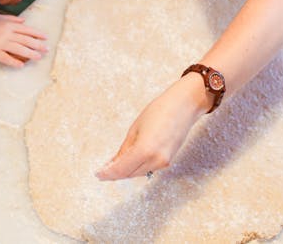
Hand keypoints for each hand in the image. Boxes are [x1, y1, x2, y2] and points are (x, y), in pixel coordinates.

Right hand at [0, 14, 47, 66]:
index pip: (27, 30)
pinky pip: (6, 58)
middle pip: (26, 40)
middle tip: (46, 49)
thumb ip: (12, 19)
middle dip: (38, 45)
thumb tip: (24, 21)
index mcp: (8, 24)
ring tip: (38, 58)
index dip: (37, 34)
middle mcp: (6, 33)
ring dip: (30, 54)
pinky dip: (14, 62)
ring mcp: (0, 43)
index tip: (45, 38)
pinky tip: (21, 66)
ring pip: (19, 49)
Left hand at [95, 75, 210, 179]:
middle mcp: (155, 160)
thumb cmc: (159, 111)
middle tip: (103, 170)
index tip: (98, 174)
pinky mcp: (167, 161)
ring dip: (125, 171)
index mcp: (144, 150)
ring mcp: (163, 162)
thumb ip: (124, 149)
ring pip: (138, 172)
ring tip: (113, 166)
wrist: (184, 107)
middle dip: (115, 173)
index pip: (121, 169)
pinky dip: (136, 167)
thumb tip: (113, 163)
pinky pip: (147, 168)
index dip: (108, 173)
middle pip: (129, 174)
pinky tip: (129, 162)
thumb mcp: (135, 129)